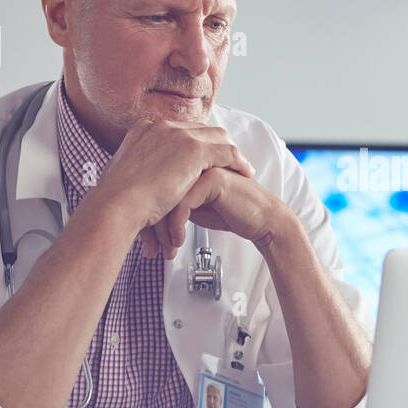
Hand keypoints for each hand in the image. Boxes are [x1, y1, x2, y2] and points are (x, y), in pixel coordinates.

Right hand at [89, 118, 254, 256]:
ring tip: (242, 168)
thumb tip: (142, 182)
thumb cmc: (116, 203)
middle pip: (201, 129)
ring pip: (218, 137)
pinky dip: (238, 161)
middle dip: (217, 146)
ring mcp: (177, 134)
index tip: (207, 159)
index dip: (197, 144)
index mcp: (143, 130)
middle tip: (229, 162)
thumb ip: (139, 173)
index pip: (180, 131)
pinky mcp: (193, 149)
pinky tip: (245, 173)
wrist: (115, 206)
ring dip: (231, 153)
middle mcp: (160, 126)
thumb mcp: (124, 179)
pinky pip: (227, 150)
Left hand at [143, 167, 288, 258]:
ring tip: (166, 248)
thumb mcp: (193, 206)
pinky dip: (176, 226)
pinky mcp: (213, 178)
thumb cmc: (229, 213)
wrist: (261, 221)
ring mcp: (203, 166)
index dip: (148, 213)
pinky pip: (182, 202)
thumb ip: (173, 198)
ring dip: (163, 228)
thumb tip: (146, 211)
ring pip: (166, 196)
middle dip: (152, 223)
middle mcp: (192, 159)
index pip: (153, 183)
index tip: (146, 238)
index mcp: (185, 161)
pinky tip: (179, 240)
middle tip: (152, 247)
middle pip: (156, 188)